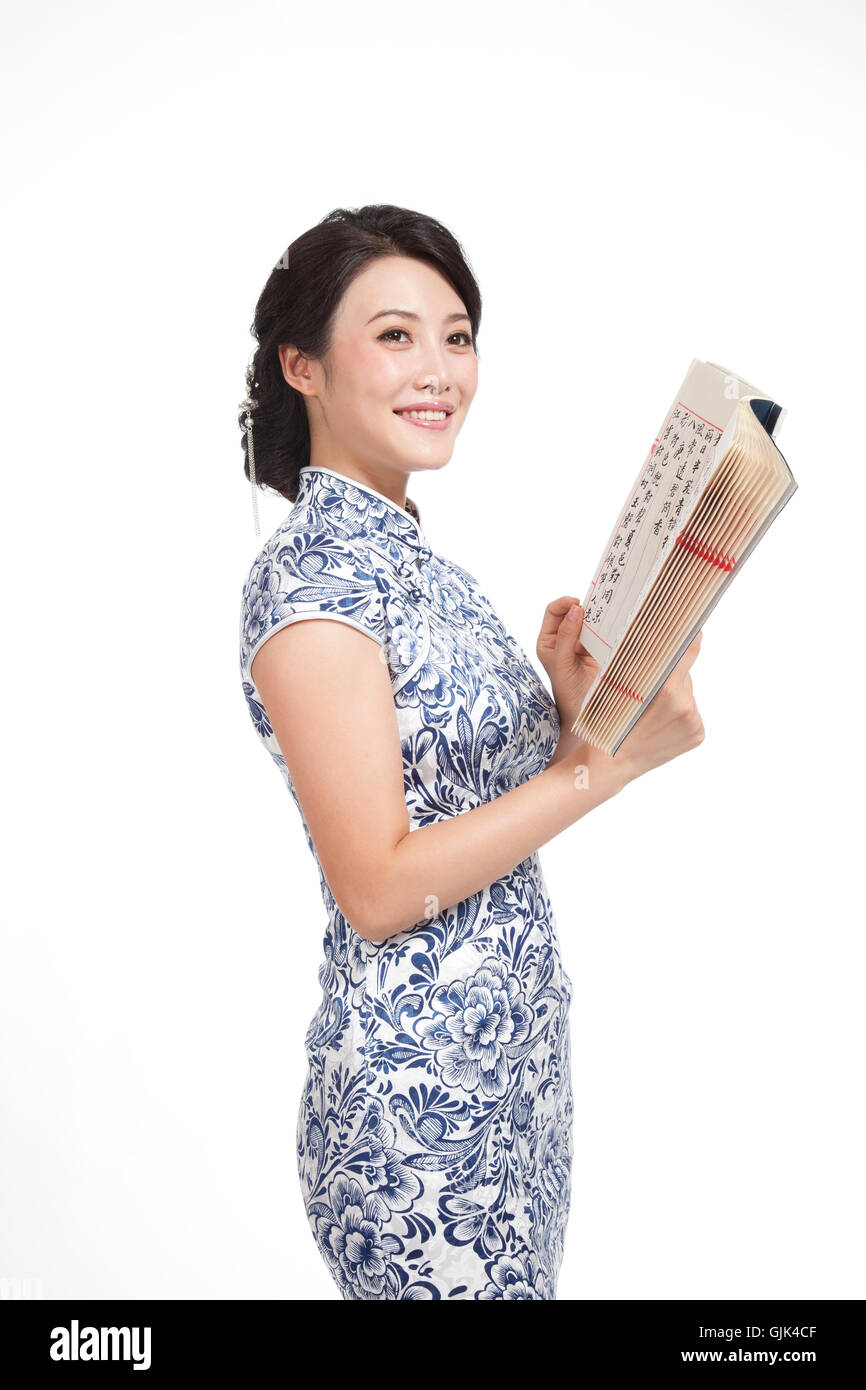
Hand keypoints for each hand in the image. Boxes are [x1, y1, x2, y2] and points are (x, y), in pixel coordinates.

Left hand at [536, 596, 600, 754]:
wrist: (584, 714)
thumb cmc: (566, 692)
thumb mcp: (561, 663)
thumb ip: (566, 636)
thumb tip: (575, 610)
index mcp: (548, 641)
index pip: (553, 612)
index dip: (564, 604)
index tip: (578, 604)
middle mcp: (563, 639)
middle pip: (572, 612)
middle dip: (583, 606)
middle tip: (598, 603)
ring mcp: (582, 644)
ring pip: (589, 621)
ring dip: (597, 616)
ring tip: (608, 611)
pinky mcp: (598, 650)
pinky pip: (602, 633)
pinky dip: (608, 627)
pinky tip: (614, 625)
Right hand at [616, 631, 705, 779]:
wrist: (611, 763)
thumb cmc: (608, 720)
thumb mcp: (619, 686)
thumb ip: (641, 663)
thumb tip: (660, 635)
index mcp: (669, 692)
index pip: (688, 652)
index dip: (689, 635)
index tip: (691, 624)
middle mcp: (687, 707)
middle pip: (683, 675)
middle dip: (669, 674)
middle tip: (649, 685)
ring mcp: (695, 724)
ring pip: (687, 694)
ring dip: (674, 695)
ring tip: (650, 711)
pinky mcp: (698, 735)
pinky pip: (691, 713)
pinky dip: (678, 713)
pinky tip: (660, 722)